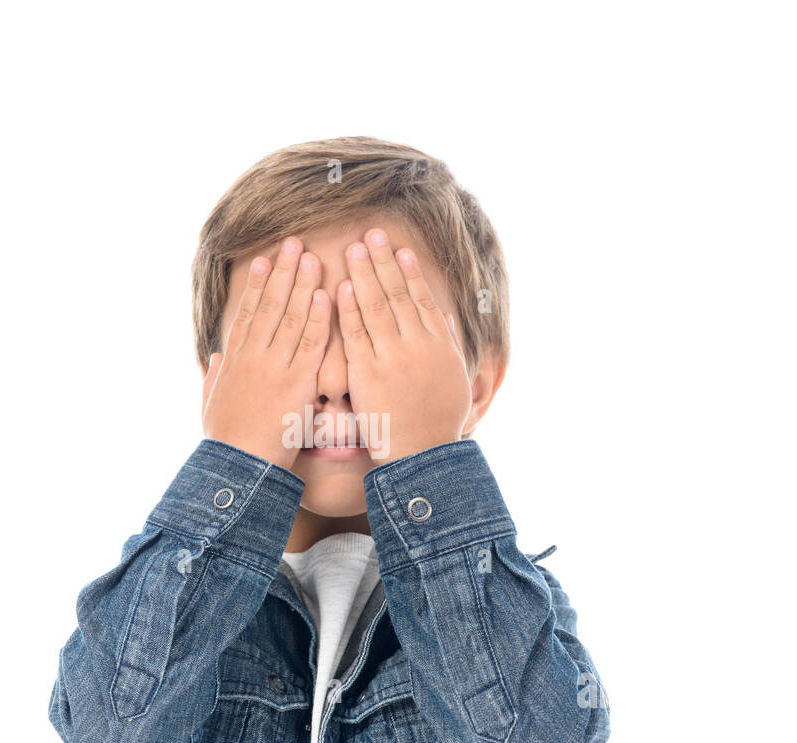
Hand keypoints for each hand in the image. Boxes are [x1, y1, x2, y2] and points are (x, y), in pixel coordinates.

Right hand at [202, 237, 330, 470]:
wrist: (237, 466)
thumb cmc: (225, 442)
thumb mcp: (210, 405)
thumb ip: (214, 378)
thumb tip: (215, 358)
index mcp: (234, 361)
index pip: (248, 313)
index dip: (259, 285)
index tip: (265, 260)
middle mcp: (253, 357)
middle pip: (270, 305)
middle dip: (283, 272)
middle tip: (293, 242)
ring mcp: (274, 367)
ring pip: (291, 317)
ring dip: (302, 284)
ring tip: (311, 256)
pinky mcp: (295, 382)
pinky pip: (309, 344)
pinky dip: (317, 318)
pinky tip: (323, 294)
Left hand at [336, 228, 471, 462]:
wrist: (423, 455)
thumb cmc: (439, 421)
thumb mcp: (455, 378)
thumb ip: (448, 343)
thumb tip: (445, 315)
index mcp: (438, 345)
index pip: (423, 299)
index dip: (410, 272)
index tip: (400, 249)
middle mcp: (417, 345)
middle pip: (398, 295)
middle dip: (383, 262)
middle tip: (372, 233)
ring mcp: (392, 357)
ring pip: (376, 308)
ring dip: (364, 275)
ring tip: (355, 248)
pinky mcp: (368, 373)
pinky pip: (356, 335)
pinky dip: (349, 310)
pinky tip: (342, 286)